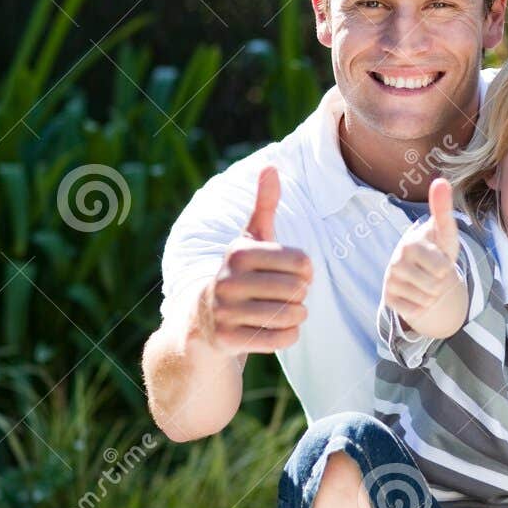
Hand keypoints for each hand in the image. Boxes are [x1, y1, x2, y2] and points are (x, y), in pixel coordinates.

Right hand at [199, 166, 311, 356]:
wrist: (201, 322)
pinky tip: (276, 329)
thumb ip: (264, 206)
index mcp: (238, 252)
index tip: (292, 274)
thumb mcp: (249, 240)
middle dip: (300, 295)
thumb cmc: (239, 275)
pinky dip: (288, 336)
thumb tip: (271, 167)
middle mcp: (227, 280)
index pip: (303, 263)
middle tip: (285, 296)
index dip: (306, 272)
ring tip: (284, 311)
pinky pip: (281, 339)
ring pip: (291, 316)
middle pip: (298, 290)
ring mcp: (225, 312)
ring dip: (296, 317)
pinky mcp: (228, 340)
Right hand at [382, 177, 464, 335]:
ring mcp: (390, 281)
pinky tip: (416, 293)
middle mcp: (395, 262)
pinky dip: (422, 306)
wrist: (420, 271)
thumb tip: (440, 181)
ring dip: (433, 294)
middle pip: (436, 287)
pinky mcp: (388, 299)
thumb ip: (442, 208)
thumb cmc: (437, 250)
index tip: (439, 258)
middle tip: (433, 272)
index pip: (443, 269)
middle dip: (441, 282)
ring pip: (428, 300)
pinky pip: (416, 311)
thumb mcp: (445, 232)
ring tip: (427, 281)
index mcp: (410, 244)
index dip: (448, 267)